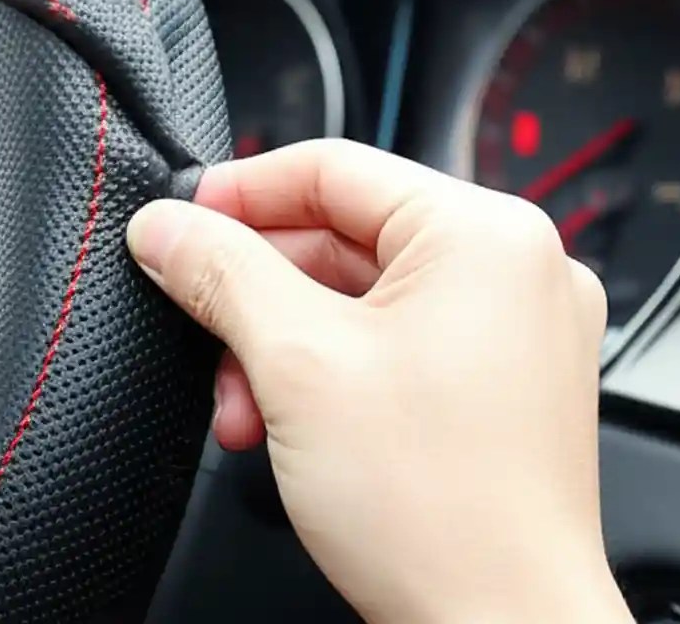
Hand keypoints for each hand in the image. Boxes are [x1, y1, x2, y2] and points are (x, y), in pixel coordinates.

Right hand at [127, 140, 630, 623]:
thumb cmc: (437, 512)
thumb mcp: (295, 365)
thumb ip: (219, 274)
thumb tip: (166, 227)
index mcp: (485, 235)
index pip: (334, 167)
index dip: (239, 193)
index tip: (178, 222)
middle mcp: (514, 272)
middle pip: (342, 237)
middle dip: (254, 293)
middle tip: (197, 324)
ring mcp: (513, 332)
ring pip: (359, 298)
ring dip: (281, 343)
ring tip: (240, 404)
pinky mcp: (497, 385)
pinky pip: (390, 345)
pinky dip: (326, 372)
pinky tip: (281, 419)